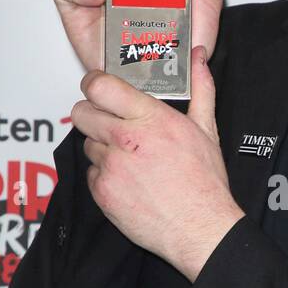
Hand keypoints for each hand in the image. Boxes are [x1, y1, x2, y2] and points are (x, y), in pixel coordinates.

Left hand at [69, 43, 244, 281]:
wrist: (200, 229)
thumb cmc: (205, 183)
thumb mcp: (206, 130)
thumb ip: (200, 89)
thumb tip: (200, 58)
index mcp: (150, 119)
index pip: (100, 86)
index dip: (93, 83)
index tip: (98, 88)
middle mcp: (126, 140)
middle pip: (81, 112)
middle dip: (91, 114)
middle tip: (108, 122)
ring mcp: (111, 167)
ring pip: (87, 144)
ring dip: (102, 148)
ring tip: (129, 158)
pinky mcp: (102, 192)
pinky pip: (91, 173)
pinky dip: (104, 176)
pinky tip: (128, 181)